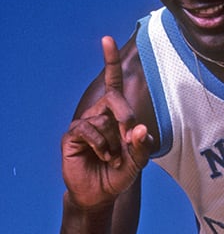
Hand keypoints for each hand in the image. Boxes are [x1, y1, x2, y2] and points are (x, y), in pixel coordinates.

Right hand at [61, 36, 152, 209]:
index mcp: (115, 114)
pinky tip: (104, 157)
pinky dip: (101, 145)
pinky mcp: (71, 136)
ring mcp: (84, 124)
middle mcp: (98, 114)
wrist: (100, 194)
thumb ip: (142, 146)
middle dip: (125, 115)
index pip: (111, 82)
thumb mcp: (138, 162)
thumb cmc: (119, 174)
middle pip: (113, 98)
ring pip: (103, 120)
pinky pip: (88, 130)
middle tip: (130, 137)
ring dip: (114, 142)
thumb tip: (140, 128)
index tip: (106, 39)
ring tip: (114, 158)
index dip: (109, 61)